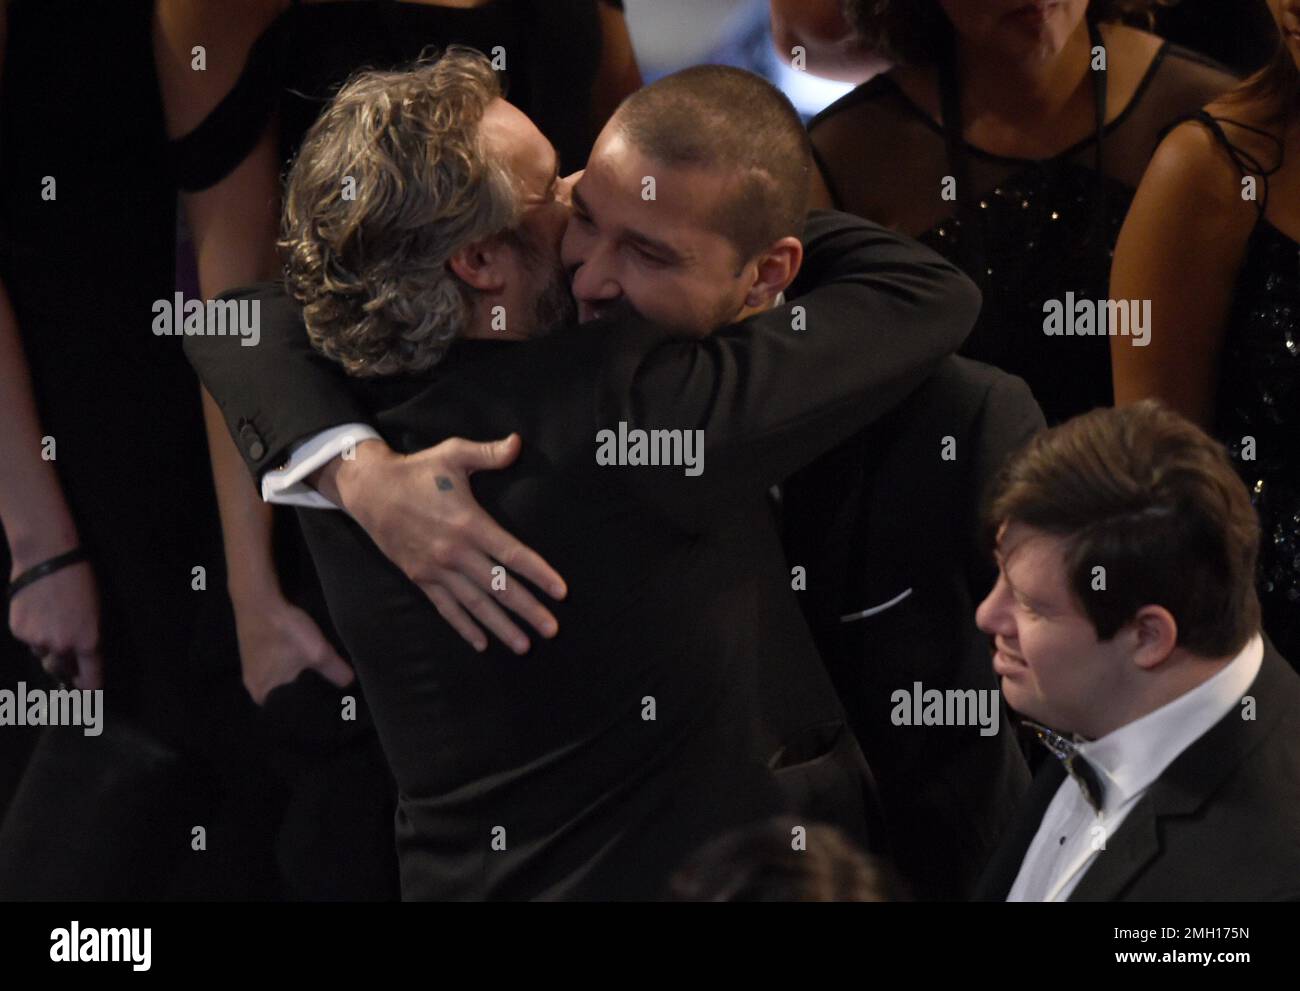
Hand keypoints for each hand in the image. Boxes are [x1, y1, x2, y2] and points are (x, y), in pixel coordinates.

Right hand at [8, 558, 103, 689]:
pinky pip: (28, 638)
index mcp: (89, 641)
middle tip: (62, 643)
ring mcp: (39, 640)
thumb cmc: (78, 581)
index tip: (87, 696)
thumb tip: (77, 658)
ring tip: (49, 612)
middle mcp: (64, 645)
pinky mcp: (20, 631)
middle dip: (62, 663)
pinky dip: (31, 628)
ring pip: (42, 651)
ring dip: (45, 641)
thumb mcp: (94, 611)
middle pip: (61, 668)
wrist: (47, 559)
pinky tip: (35, 608)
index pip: (91, 677)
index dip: (89, 689)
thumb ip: (86, 638)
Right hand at [234, 594, 353, 705]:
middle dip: (300, 694)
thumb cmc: (286, 632)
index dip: (305, 711)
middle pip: (282, 699)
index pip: (287, 714)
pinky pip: (271, 669)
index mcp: (263, 695)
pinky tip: (294, 659)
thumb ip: (335, 671)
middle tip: (321, 690)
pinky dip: (284, 668)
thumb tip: (350, 683)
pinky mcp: (250, 654)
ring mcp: (248, 670)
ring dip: (292, 679)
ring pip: (276, 682)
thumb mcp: (318, 653)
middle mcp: (252, 688)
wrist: (259, 599)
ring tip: (312, 675)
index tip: (321, 707)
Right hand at [321, 434, 566, 653]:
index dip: (538, 573)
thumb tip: (518, 443)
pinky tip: (481, 643)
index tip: (560, 591)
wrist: (369, 490)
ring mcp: (436, 569)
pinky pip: (446, 608)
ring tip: (524, 646)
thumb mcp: (453, 454)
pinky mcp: (420, 577)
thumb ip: (488, 453)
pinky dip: (464, 627)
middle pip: (498, 587)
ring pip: (475, 604)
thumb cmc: (417, 470)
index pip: (512, 554)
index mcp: (469, 523)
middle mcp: (455, 552)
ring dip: (500, 627)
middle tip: (552, 629)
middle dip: (527, 609)